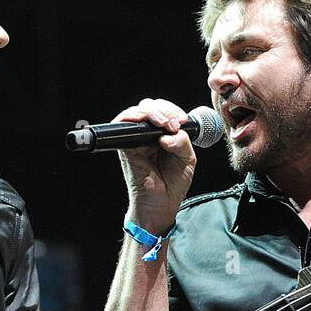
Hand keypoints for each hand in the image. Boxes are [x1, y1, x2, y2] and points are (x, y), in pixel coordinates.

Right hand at [113, 98, 197, 235]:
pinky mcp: (125, 147)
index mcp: (162, 135)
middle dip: (164, 109)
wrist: (162, 203)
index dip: (173, 110)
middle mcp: (147, 135)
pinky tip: (148, 123)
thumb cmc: (173, 184)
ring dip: (153, 112)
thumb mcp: (187, 158)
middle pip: (150, 106)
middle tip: (175, 124)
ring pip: (138, 111)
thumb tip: (167, 133)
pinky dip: (133, 117)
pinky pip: (122, 124)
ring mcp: (135, 140)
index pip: (163, 111)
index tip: (183, 120)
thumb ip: (182, 140)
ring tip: (166, 124)